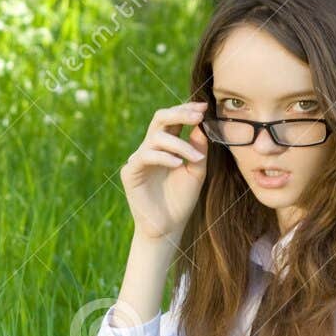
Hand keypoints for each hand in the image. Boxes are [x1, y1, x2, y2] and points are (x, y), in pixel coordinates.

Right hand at [120, 101, 209, 243]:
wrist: (168, 228)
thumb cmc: (182, 200)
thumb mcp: (196, 171)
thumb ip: (199, 148)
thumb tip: (202, 124)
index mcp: (166, 145)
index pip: (173, 119)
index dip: (186, 110)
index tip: (205, 108)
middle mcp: (150, 148)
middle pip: (160, 118)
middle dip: (180, 113)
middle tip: (198, 115)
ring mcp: (139, 159)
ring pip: (157, 137)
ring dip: (180, 144)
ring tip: (195, 158)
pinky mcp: (130, 173)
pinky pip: (146, 156)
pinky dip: (164, 157)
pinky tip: (178, 164)